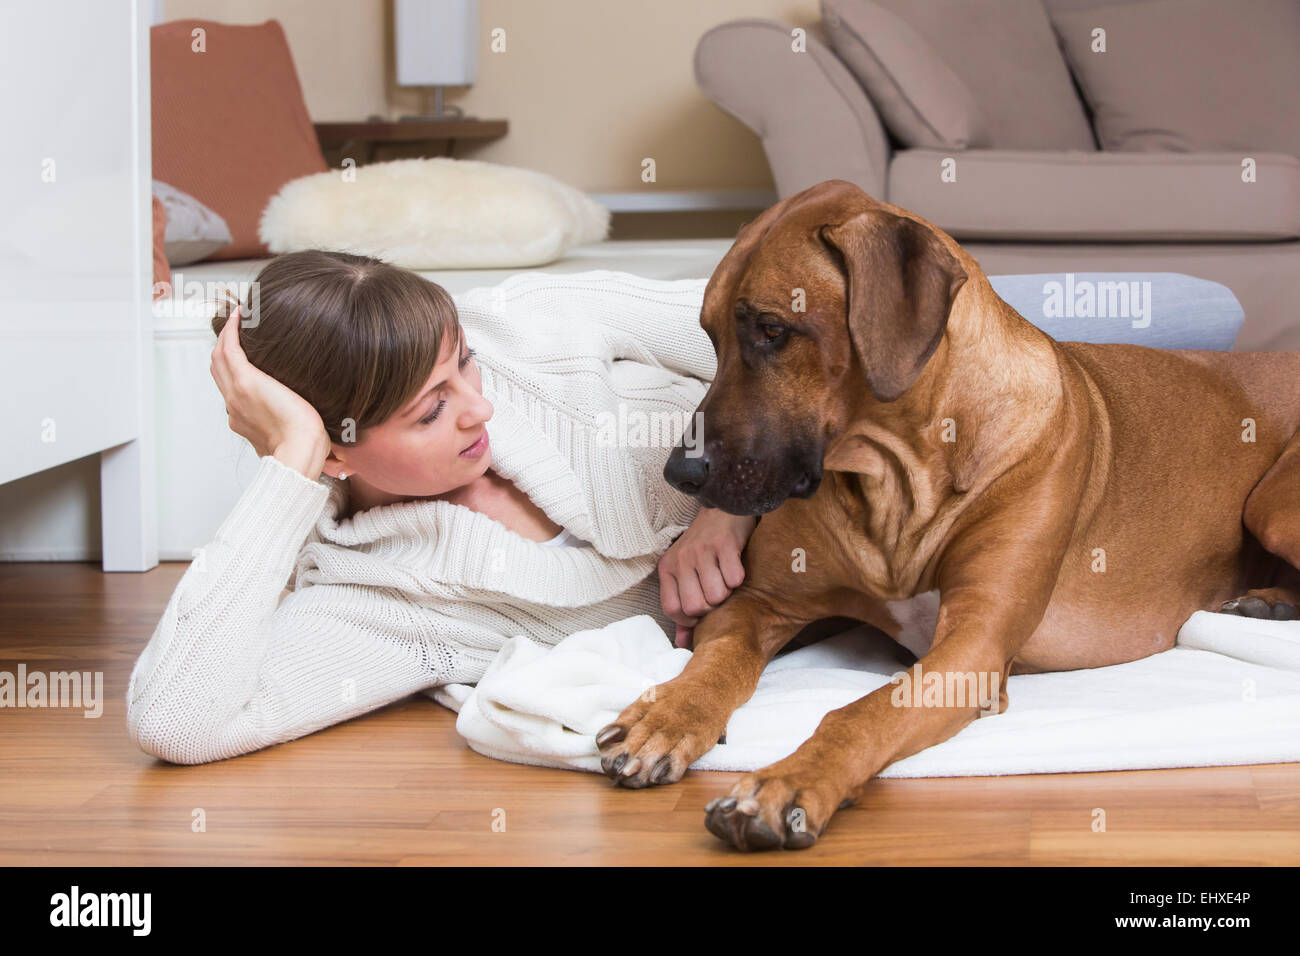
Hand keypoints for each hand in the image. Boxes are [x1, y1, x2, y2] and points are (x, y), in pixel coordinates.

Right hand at [210, 306, 331, 478]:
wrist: (300, 452)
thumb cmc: (305, 449)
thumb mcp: (294, 435)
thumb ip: (293, 424)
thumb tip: (309, 421)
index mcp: (242, 418)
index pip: (229, 387)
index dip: (231, 367)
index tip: (240, 352)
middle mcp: (233, 405)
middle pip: (218, 368)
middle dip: (223, 345)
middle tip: (234, 327)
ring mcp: (236, 392)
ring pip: (219, 356)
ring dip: (224, 334)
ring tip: (237, 317)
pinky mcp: (246, 381)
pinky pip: (229, 347)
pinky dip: (231, 329)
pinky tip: (239, 315)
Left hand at [658, 507, 757, 648]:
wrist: (723, 507)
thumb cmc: (705, 545)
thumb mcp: (687, 572)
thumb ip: (683, 606)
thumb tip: (682, 643)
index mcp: (667, 568)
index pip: (672, 610)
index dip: (690, 619)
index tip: (702, 612)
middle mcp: (681, 559)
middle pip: (696, 607)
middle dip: (712, 609)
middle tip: (719, 595)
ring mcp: (701, 551)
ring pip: (716, 595)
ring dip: (729, 594)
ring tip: (727, 580)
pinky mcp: (724, 544)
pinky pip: (734, 578)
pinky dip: (739, 578)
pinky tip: (736, 567)